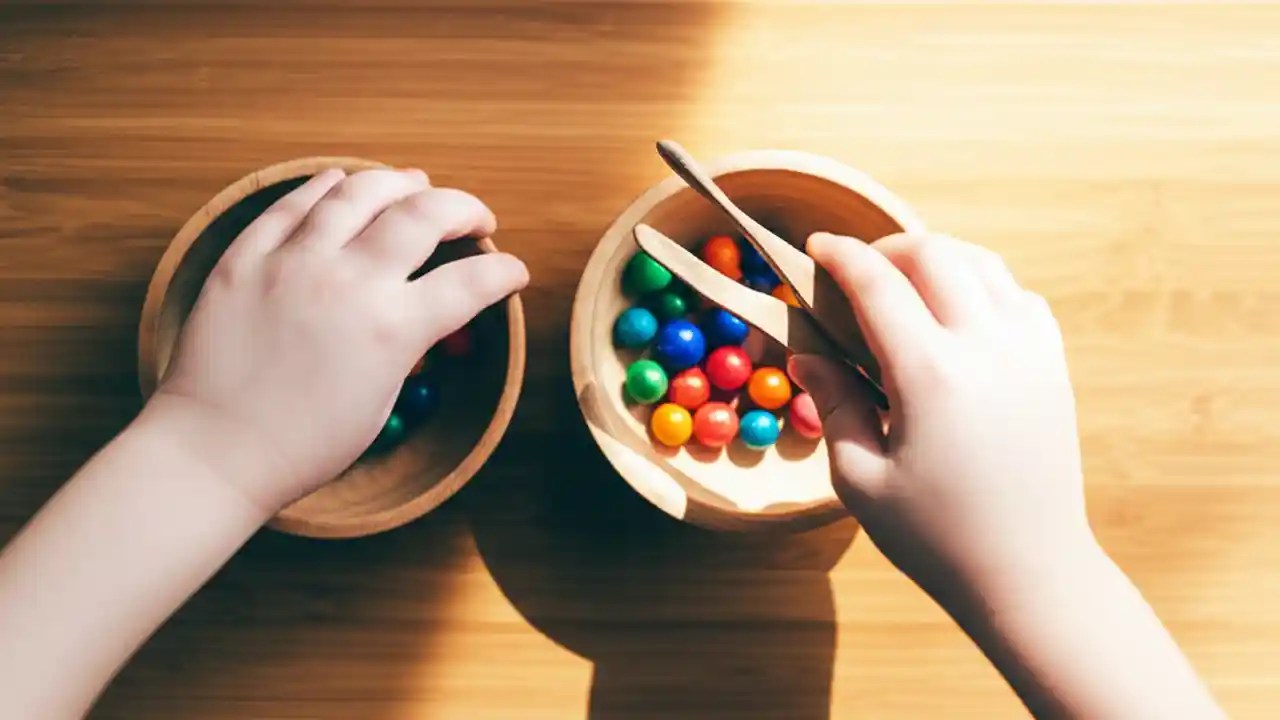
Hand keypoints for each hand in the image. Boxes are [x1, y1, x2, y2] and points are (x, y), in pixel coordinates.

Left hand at [149, 168, 528, 511]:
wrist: (214, 451)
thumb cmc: (304, 445)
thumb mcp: (380, 400)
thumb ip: (406, 344)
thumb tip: (419, 310)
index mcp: (393, 328)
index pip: (472, 282)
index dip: (504, 271)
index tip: (512, 271)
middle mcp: (349, 281)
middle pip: (425, 214)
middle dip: (464, 209)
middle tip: (476, 218)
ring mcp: (293, 261)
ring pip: (360, 191)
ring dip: (400, 183)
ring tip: (416, 185)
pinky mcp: (245, 256)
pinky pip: (293, 203)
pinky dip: (327, 186)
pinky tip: (343, 183)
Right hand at [788, 232, 1092, 604]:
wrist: (1030, 572)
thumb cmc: (936, 536)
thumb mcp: (861, 478)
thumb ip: (834, 404)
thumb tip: (808, 354)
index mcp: (931, 375)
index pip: (878, 283)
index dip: (840, 255)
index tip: (815, 247)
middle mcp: (987, 347)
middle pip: (934, 254)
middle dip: (886, 249)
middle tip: (855, 273)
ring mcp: (1030, 351)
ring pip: (982, 262)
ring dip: (936, 258)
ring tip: (903, 285)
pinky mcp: (1053, 365)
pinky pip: (1016, 294)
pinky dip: (979, 284)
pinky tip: (955, 315)